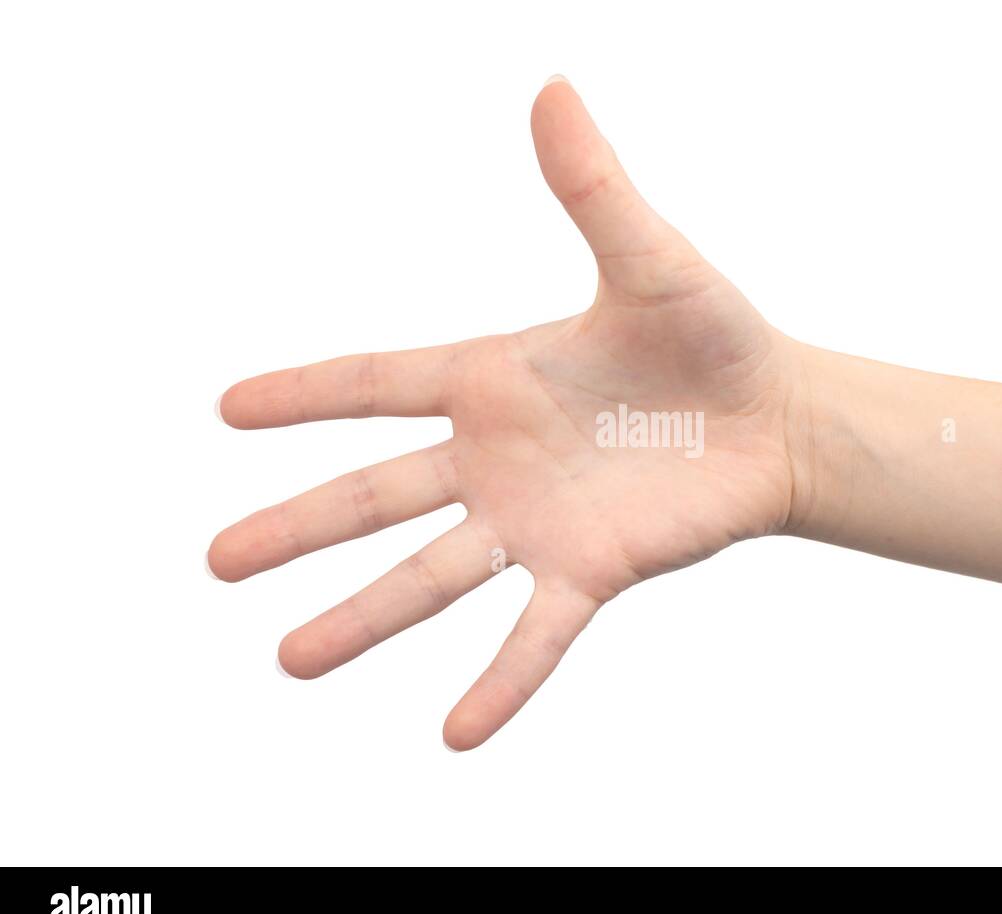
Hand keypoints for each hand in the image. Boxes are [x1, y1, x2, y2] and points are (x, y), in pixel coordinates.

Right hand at [210, 77, 806, 750]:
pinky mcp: (592, 570)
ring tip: (291, 660)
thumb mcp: (649, 258)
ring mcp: (537, 521)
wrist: (781, 418)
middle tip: (218, 561)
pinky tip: (454, 734)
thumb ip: (594, 188)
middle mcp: (497, 457)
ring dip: (363, 618)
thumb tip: (553, 88)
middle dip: (299, 526)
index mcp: (494, 377)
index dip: (304, 393)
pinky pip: (535, 633)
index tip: (228, 408)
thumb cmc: (714, 334)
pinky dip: (500, 682)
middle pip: (377, 494)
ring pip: (434, 575)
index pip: (378, 382)